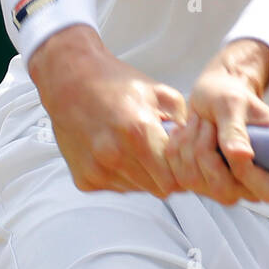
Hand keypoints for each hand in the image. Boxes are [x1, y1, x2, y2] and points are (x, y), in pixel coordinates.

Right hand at [28, 25, 191, 197]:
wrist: (70, 79)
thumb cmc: (115, 83)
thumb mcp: (161, 93)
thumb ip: (184, 124)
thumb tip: (198, 150)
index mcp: (139, 134)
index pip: (175, 180)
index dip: (183, 173)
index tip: (182, 162)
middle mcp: (116, 156)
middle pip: (159, 189)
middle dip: (166, 175)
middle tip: (162, 154)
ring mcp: (98, 170)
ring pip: (138, 190)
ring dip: (144, 175)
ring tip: (137, 148)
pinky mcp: (84, 178)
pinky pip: (116, 187)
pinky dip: (122, 175)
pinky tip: (118, 151)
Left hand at [163, 39, 268, 205]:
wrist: (212, 94)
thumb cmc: (231, 96)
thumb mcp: (233, 105)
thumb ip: (236, 131)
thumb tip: (242, 156)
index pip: (268, 190)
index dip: (246, 172)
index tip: (230, 145)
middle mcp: (255, 183)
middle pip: (226, 191)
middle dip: (207, 152)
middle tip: (208, 123)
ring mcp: (229, 186)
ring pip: (199, 183)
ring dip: (190, 146)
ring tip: (199, 122)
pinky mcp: (204, 184)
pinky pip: (181, 178)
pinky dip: (178, 150)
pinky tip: (187, 132)